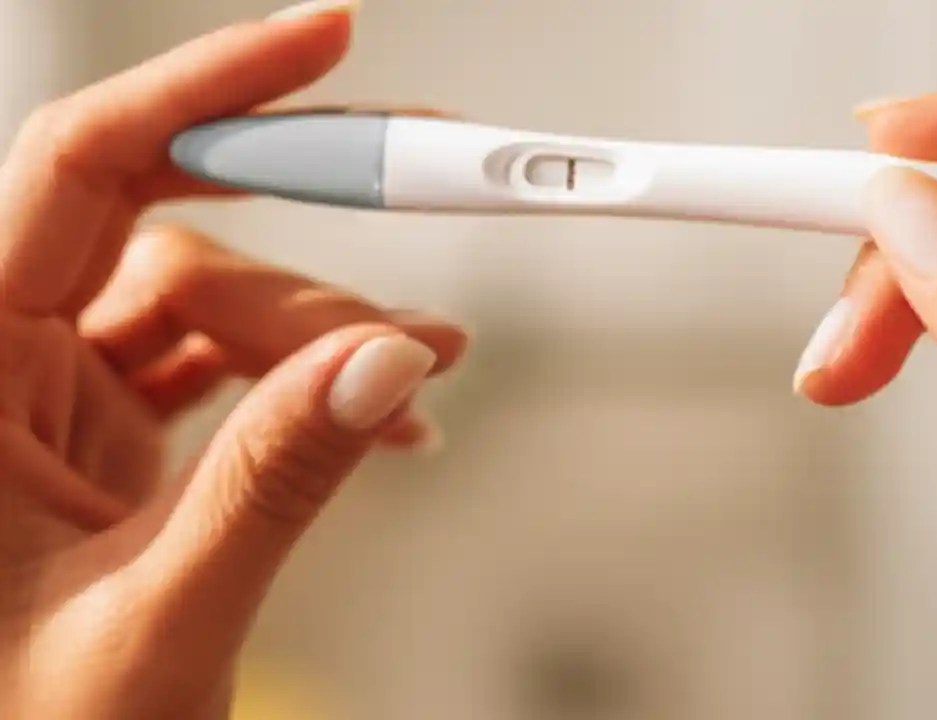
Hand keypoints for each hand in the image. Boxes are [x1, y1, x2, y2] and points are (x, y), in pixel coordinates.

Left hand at [0, 7, 466, 718]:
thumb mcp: (159, 624)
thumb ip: (273, 484)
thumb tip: (380, 363)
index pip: (78, 169)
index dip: (205, 89)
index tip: (324, 43)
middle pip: (171, 233)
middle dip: (311, 247)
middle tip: (430, 241)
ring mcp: (56, 400)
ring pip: (213, 304)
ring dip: (325, 335)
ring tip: (421, 382)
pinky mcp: (110, 435)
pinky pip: (223, 365)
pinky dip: (306, 381)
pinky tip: (377, 417)